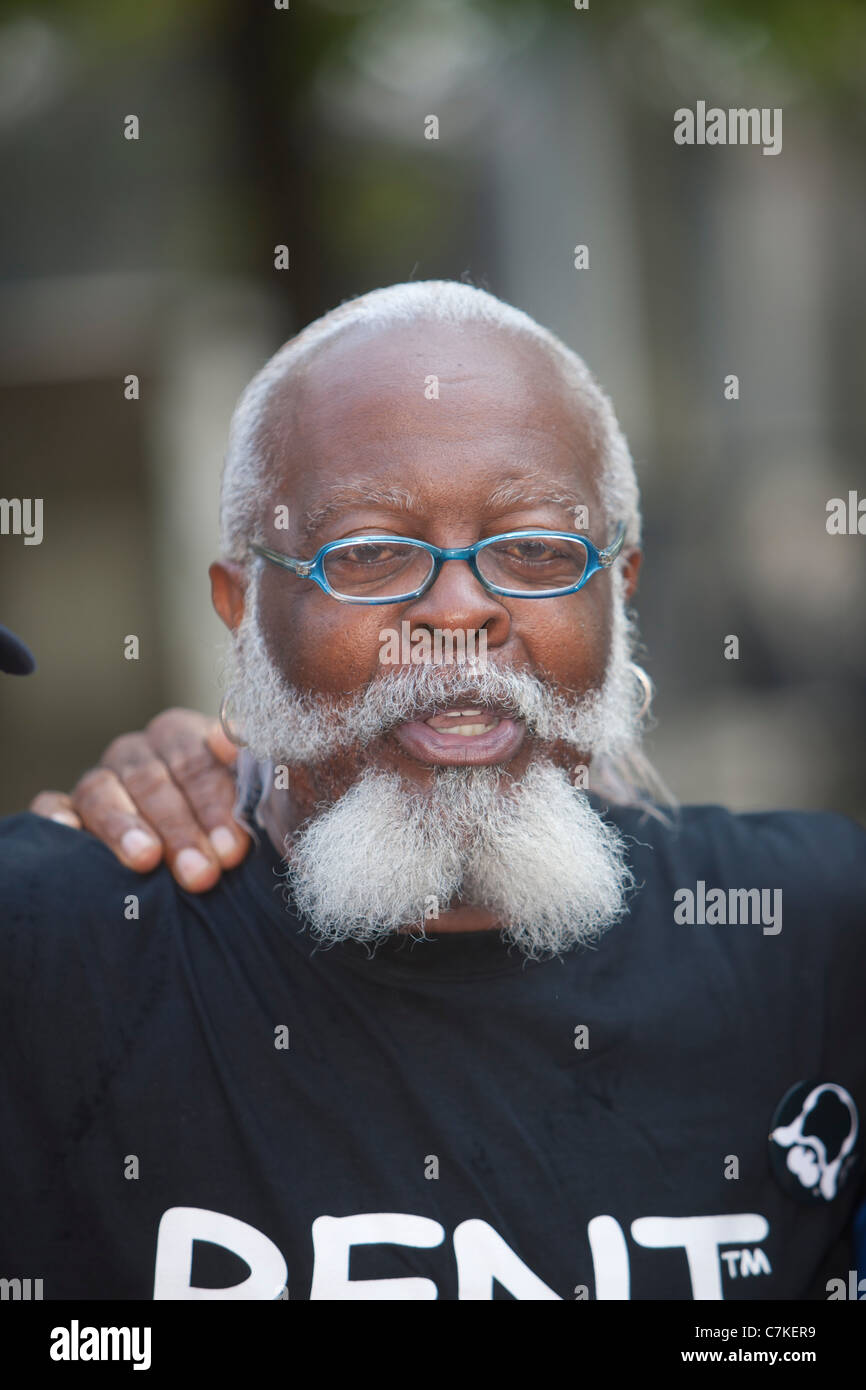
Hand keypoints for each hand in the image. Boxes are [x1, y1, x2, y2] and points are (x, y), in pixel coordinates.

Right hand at [29, 709, 249, 891]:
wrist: (203, 862)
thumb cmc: (231, 832)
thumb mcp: (252, 800)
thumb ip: (253, 769)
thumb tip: (230, 739)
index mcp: (182, 738)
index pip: (193, 756)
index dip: (214, 802)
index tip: (233, 850)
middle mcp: (137, 755)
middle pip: (150, 779)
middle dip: (180, 829)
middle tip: (202, 874)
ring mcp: (99, 782)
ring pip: (100, 791)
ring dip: (124, 827)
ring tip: (146, 860)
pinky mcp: (64, 811)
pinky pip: (51, 807)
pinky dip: (57, 819)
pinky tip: (70, 837)